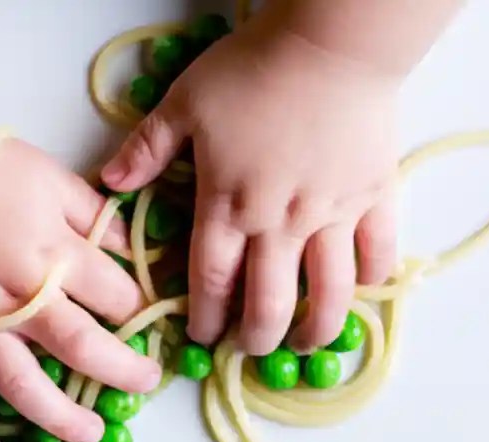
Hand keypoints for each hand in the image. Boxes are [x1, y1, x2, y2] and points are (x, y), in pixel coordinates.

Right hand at [0, 121, 159, 441]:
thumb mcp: (50, 177)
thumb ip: (94, 217)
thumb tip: (131, 253)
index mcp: (53, 255)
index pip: (114, 296)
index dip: (137, 310)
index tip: (144, 320)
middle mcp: (16, 301)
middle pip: (82, 349)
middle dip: (122, 371)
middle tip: (145, 384)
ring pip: (22, 385)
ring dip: (59, 417)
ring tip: (89, 434)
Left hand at [101, 13, 400, 355]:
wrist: (332, 44)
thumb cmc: (254, 69)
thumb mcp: (185, 103)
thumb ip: (147, 149)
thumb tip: (110, 184)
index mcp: (229, 207)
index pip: (212, 282)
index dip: (205, 318)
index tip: (200, 337)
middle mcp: (280, 225)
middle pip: (269, 304)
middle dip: (255, 339)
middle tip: (248, 350)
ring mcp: (332, 216)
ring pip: (329, 295)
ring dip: (316, 328)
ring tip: (307, 343)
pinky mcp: (375, 197)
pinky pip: (378, 254)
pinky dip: (371, 279)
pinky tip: (361, 289)